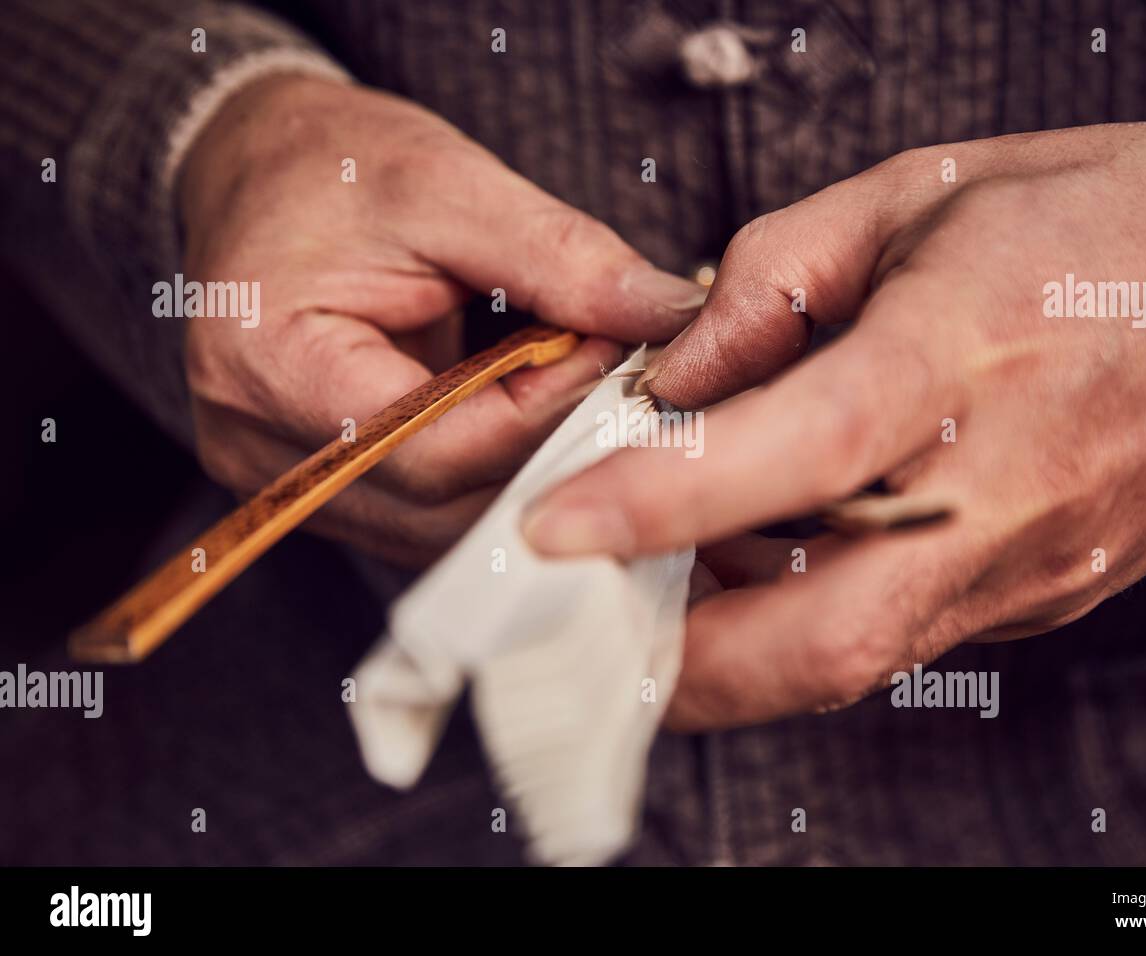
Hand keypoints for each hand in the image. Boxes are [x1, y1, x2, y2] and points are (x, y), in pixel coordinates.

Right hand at [179, 76, 703, 564]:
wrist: (257, 174)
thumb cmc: (332, 166)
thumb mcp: (448, 185)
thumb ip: (560, 257)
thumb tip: (668, 318)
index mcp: (268, 364)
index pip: (433, 443)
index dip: (543, 410)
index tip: (616, 356)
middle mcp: (256, 447)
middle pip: (440, 505)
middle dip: (547, 450)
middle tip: (621, 388)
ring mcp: (280, 483)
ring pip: (440, 528)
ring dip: (528, 474)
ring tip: (583, 402)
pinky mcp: (315, 490)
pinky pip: (424, 517)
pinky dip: (492, 480)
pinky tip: (536, 429)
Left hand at [522, 122, 1145, 728]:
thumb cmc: (1095, 214)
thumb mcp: (912, 196)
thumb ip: (768, 289)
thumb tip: (670, 380)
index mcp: (963, 352)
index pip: (797, 453)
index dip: (662, 503)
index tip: (553, 530)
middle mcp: (1006, 487)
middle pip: (823, 638)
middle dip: (678, 661)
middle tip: (582, 619)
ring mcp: (1037, 559)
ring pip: (853, 659)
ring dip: (732, 646)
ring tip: (661, 580)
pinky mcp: (1049, 591)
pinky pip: (902, 632)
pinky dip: (810, 617)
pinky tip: (773, 559)